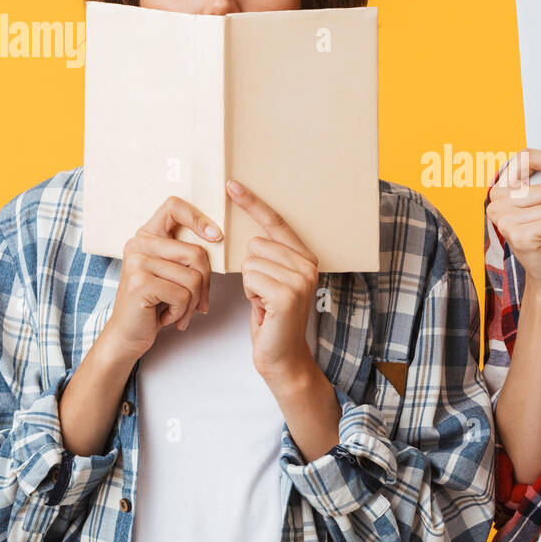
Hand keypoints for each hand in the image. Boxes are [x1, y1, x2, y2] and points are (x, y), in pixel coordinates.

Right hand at [103, 196, 221, 358]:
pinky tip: (166, 318)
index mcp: (147, 236)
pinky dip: (182, 312)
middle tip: (197, 303)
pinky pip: (182, 295)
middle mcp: (139, 244)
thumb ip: (186, 255)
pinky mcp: (139, 283)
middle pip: (197, 253)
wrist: (127, 335)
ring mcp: (137, 262)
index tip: (215, 236)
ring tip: (178, 312)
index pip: (173, 206)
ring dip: (193, 303)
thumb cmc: (155, 304)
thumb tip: (218, 237)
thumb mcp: (171, 273)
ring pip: (193, 278)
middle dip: (205, 285)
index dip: (198, 217)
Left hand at [226, 179, 320, 383]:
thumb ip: (269, 257)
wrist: (282, 356)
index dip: (253, 203)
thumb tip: (250, 236)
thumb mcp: (272, 282)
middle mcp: (308, 265)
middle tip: (264, 293)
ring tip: (264, 302)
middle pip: (256, 244)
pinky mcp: (287, 294)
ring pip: (250, 261)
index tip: (232, 185)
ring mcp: (300, 279)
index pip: (276, 223)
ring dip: (250, 284)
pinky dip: (250, 294)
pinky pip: (250, 277)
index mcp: (306, 258)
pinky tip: (264, 308)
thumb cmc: (272, 318)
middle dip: (251, 270)